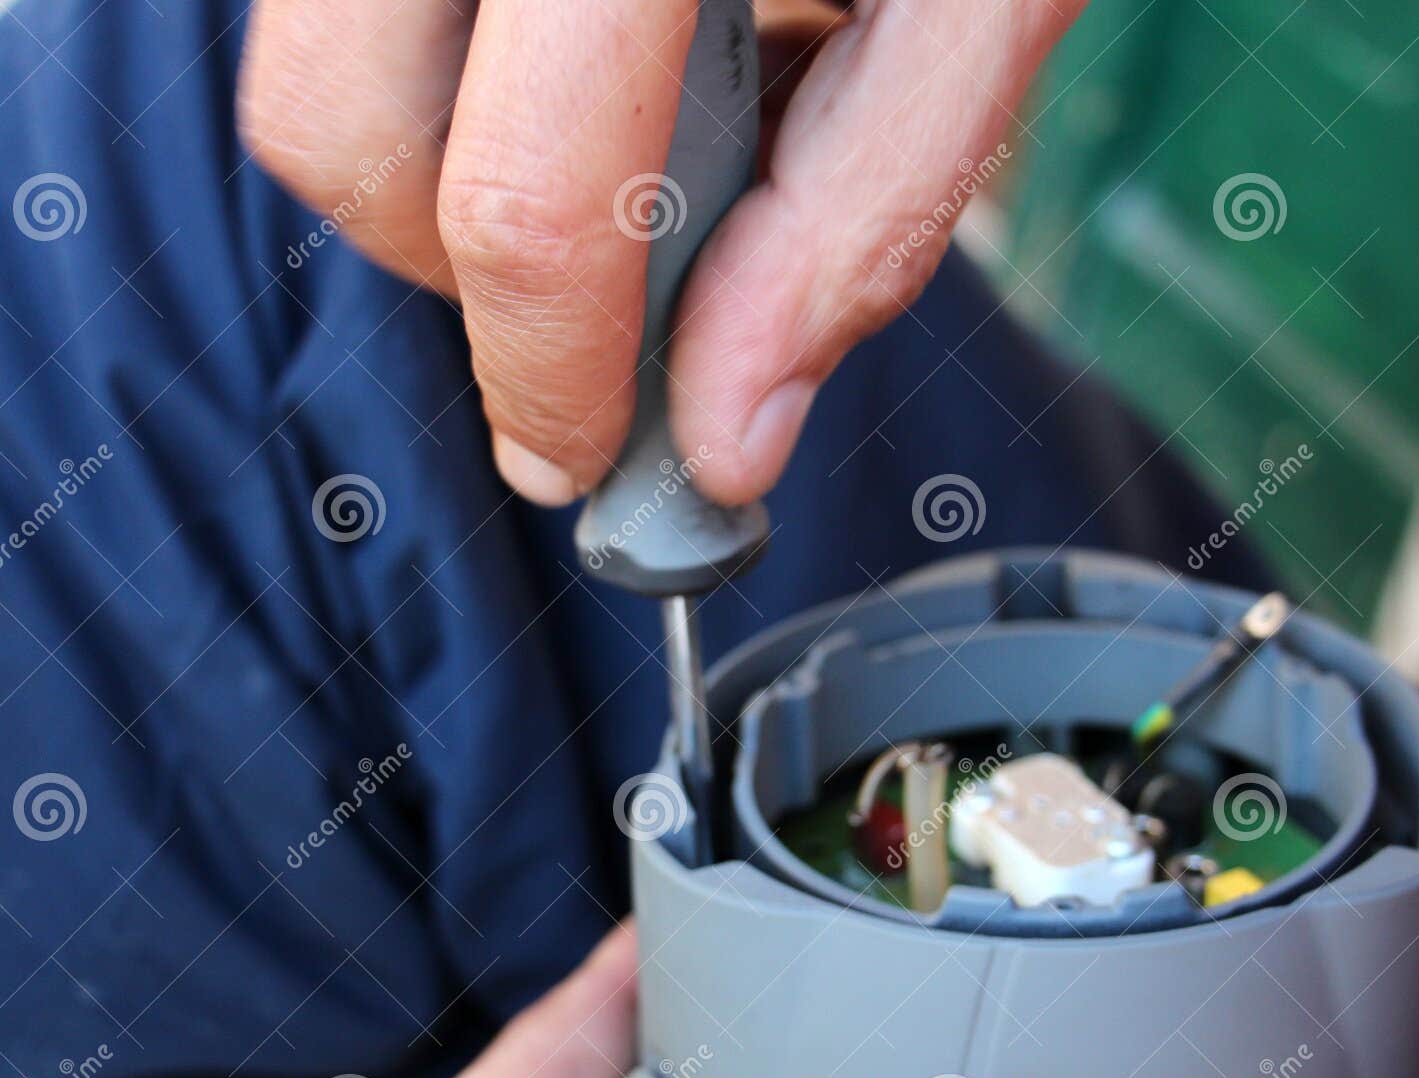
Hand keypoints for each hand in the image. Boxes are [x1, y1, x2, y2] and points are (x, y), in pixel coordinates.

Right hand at [239, 0, 1081, 505]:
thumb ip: (865, 214)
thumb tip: (726, 431)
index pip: (532, 197)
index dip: (553, 380)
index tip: (587, 463)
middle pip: (344, 131)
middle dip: (466, 275)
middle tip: (607, 290)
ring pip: (323, 60)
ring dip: (459, 161)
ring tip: (638, 121)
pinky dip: (468, 68)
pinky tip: (611, 40)